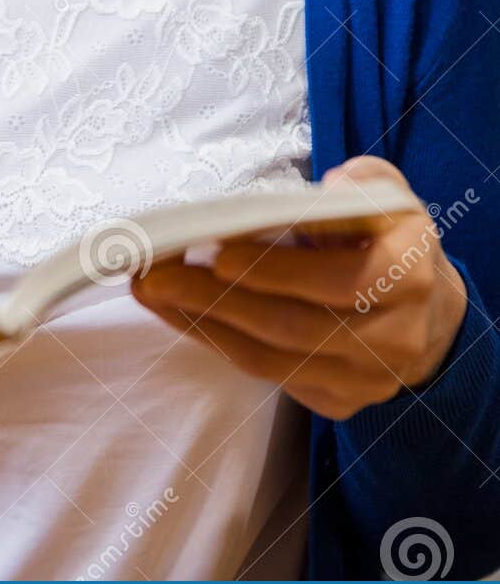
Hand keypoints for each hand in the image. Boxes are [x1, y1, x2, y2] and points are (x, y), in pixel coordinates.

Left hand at [131, 156, 468, 420]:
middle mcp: (392, 338)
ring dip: (202, 324)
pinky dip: (219, 344)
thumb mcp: (388, 195)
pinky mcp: (338, 401)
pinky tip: (182, 315)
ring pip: (271, 359)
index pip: (336, 282)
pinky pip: (268, 376)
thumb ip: (363, 181)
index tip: (216, 252)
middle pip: (291, 327)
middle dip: (214, 301)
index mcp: (407, 277)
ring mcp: (365, 379)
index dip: (275, 271)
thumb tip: (326, 189)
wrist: (431, 314)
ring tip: (151, 292)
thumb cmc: (390, 239)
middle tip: (154, 274)